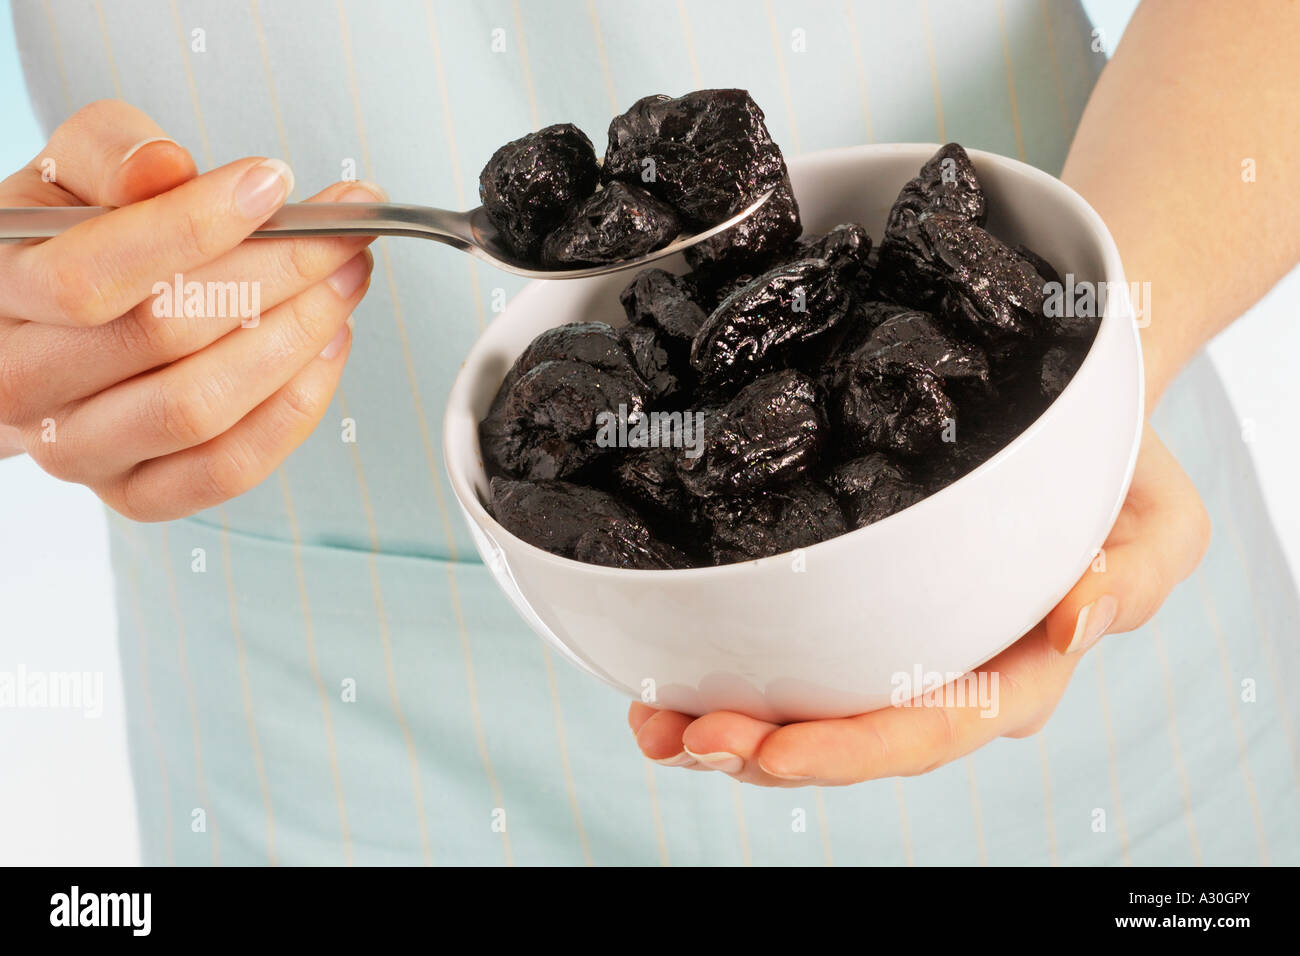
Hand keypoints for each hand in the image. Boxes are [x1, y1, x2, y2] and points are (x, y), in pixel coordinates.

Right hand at [0, 99, 379, 519]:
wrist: (53, 329)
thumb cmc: (73, 240)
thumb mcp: (75, 171)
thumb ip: (111, 153)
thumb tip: (165, 169)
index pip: (89, 274)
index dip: (193, 226)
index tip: (274, 182)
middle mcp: (23, 383)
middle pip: (164, 335)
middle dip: (277, 273)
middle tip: (343, 232)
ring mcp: (77, 451)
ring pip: (200, 408)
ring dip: (296, 339)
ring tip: (345, 280)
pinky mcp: (135, 495)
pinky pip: (227, 469)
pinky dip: (294, 408)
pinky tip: (328, 346)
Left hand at [629, 423, 1209, 785]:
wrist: (1067, 422)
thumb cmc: (1114, 472)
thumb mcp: (1162, 519)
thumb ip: (1137, 576)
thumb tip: (1075, 624)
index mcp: (1014, 673)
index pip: (929, 731)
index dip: (850, 751)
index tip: (770, 748)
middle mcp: (945, 676)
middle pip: (849, 738)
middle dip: (761, 750)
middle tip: (684, 735)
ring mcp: (894, 650)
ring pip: (805, 714)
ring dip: (723, 728)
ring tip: (651, 723)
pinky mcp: (852, 614)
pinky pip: (787, 660)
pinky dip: (722, 675)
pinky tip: (662, 682)